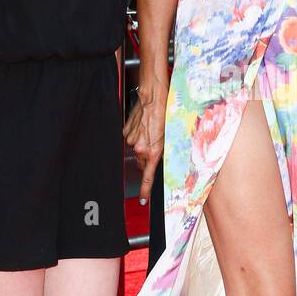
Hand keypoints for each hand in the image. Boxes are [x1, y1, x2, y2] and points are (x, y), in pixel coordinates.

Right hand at [125, 81, 167, 202]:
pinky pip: (132, 139)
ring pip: (137, 149)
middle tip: (155, 148)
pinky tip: (144, 126)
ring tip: (151, 131)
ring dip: (143, 145)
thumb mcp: (170, 135)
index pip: (147, 176)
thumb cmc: (165, 113)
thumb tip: (161, 158)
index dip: (145, 190)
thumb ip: (164, 150)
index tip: (143, 199)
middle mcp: (140, 148)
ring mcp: (131, 140)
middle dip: (148, 158)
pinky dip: (137, 136)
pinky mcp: (126, 131)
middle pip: (142, 161)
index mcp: (153, 151)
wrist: (153, 96)